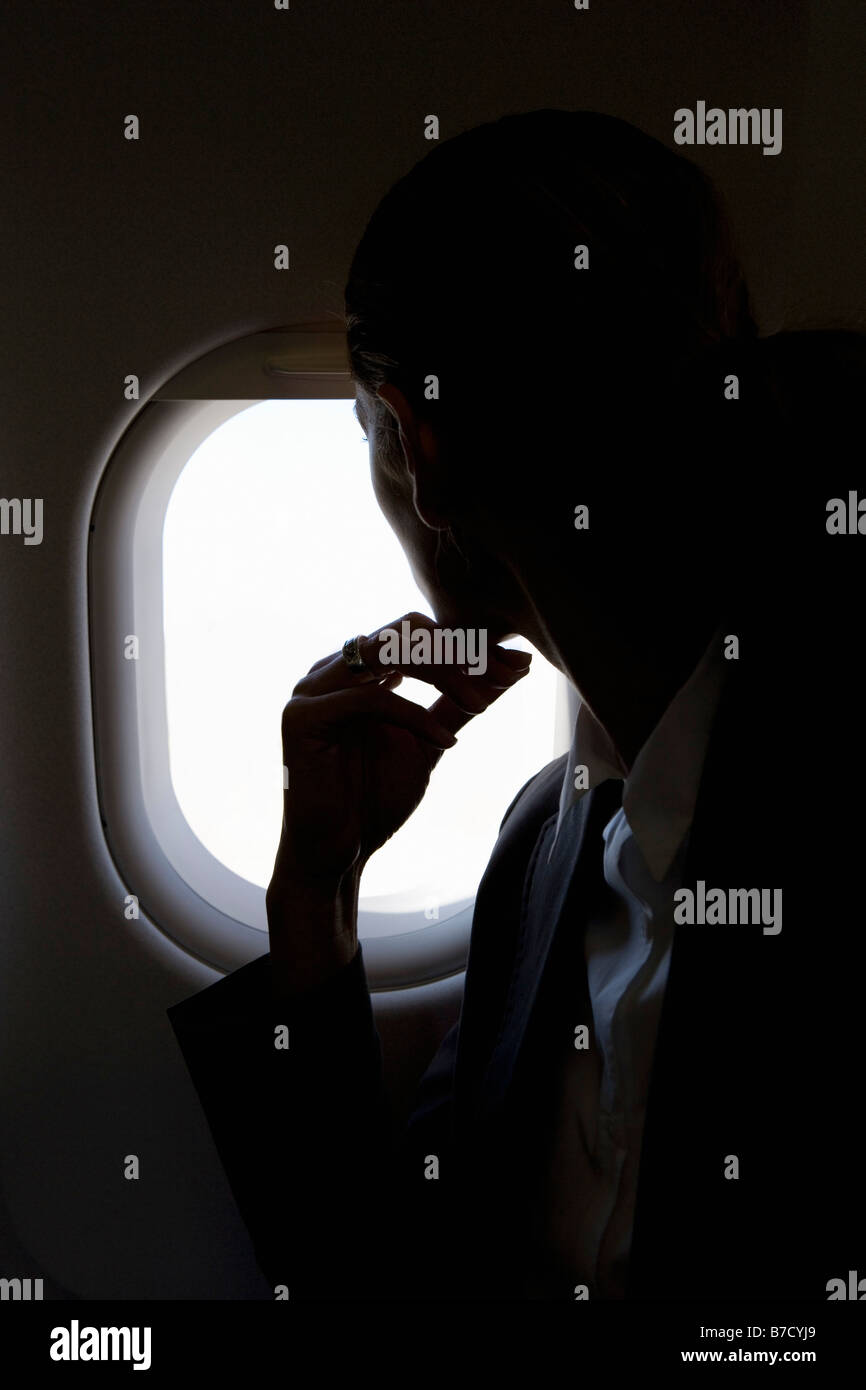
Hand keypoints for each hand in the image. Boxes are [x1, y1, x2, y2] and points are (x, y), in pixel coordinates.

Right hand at [266, 611, 531, 984]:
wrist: (336, 855)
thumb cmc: (376, 799)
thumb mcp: (432, 740)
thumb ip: (462, 701)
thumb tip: (514, 665)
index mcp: (359, 668)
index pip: (420, 633)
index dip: (470, 646)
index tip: (517, 665)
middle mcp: (333, 669)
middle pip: (406, 631)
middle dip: (460, 651)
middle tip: (503, 675)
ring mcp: (313, 689)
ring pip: (387, 650)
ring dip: (443, 672)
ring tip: (479, 702)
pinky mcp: (302, 716)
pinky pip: (368, 698)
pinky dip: (414, 715)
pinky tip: (447, 741)